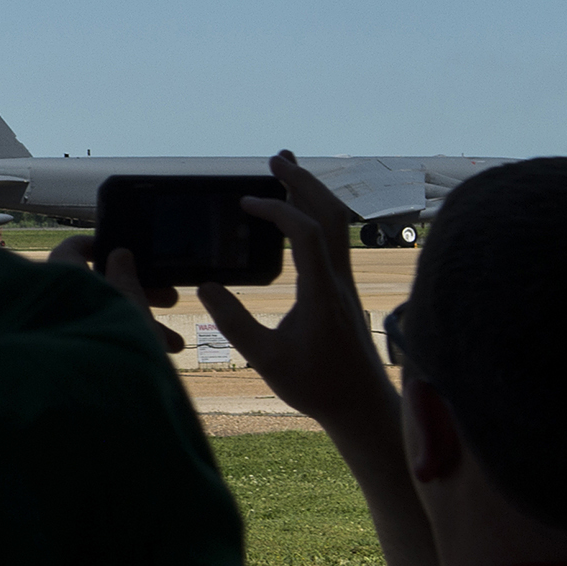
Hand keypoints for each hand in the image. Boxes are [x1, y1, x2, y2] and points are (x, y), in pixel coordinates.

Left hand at [49, 237, 184, 352]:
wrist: (91, 406)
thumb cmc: (111, 347)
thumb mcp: (129, 305)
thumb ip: (125, 278)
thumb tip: (120, 253)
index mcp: (64, 282)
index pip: (71, 251)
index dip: (98, 247)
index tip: (126, 249)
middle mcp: (57, 305)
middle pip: (98, 287)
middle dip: (140, 292)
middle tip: (171, 298)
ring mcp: (63, 333)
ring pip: (105, 318)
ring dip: (142, 324)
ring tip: (175, 344)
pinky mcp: (72, 358)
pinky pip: (101, 342)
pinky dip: (126, 344)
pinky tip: (158, 358)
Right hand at [194, 151, 393, 423]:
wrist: (361, 406)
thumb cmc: (316, 386)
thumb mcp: (266, 359)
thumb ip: (234, 322)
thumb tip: (205, 287)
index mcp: (321, 292)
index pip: (307, 233)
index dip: (277, 211)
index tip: (245, 202)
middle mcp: (338, 280)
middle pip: (331, 215)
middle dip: (303, 182)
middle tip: (276, 159)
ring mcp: (344, 283)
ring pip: (338, 224)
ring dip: (313, 193)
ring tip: (287, 172)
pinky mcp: (342, 290)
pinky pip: (335, 239)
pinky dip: (315, 215)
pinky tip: (298, 215)